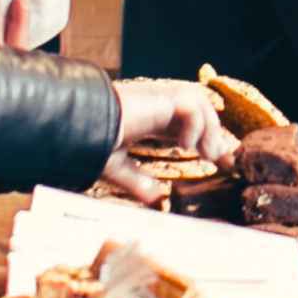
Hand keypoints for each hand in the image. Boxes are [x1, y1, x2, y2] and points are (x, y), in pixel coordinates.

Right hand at [99, 79, 237, 200]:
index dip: (205, 140)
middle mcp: (155, 105)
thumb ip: (137, 181)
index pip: (186, 124)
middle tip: (222, 160)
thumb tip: (156, 198)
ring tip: (207, 153)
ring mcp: (156, 99)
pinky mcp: (156, 98)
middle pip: (198, 108)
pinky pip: (188, 104)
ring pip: (197, 100)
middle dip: (214, 132)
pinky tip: (185, 146)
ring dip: (209, 126)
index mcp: (148, 118)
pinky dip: (194, 124)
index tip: (221, 161)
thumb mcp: (116, 168)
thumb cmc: (88, 144)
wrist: (75, 130)